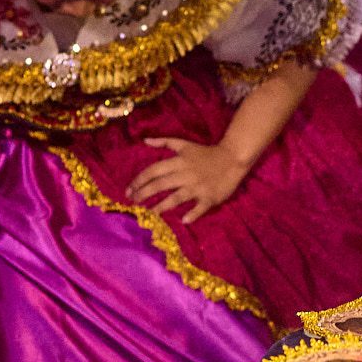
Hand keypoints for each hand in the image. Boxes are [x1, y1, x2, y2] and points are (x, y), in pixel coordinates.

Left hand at [126, 138, 249, 222]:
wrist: (233, 158)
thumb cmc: (206, 153)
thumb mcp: (185, 144)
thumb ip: (164, 142)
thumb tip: (144, 141)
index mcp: (179, 161)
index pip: (154, 171)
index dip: (139, 180)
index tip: (129, 190)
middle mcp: (186, 174)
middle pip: (160, 184)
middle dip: (144, 193)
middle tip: (134, 202)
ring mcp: (198, 187)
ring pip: (176, 198)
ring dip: (162, 206)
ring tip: (150, 213)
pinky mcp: (210, 197)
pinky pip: (200, 208)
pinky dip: (192, 214)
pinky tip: (183, 220)